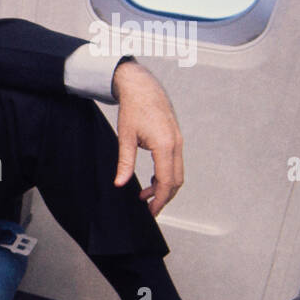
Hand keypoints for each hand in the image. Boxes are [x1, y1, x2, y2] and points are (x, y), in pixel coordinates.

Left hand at [112, 60, 183, 216]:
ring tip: (144, 195)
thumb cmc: (134, 109)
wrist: (143, 88)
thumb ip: (124, 163)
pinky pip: (175, 163)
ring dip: (164, 187)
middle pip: (177, 180)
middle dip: (164, 197)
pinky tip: (151, 181)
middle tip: (149, 209)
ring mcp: (179, 142)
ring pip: (177, 173)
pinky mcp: (176, 140)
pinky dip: (165, 175)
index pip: (167, 180)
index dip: (160, 199)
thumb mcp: (125, 137)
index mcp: (165, 145)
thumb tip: (120, 183)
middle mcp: (176, 144)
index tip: (151, 211)